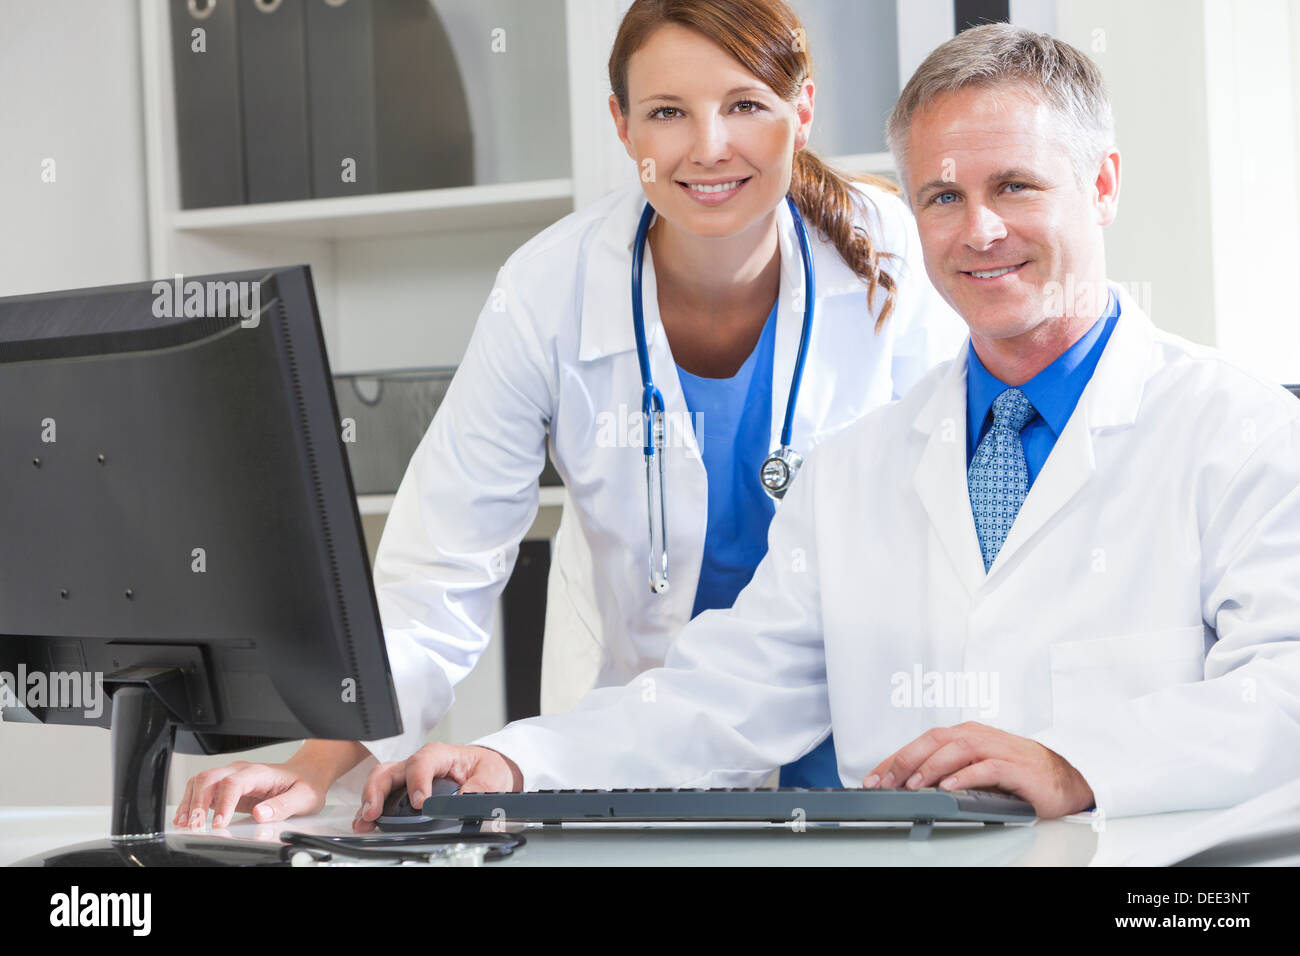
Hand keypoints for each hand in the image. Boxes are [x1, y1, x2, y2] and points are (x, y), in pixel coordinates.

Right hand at [174, 759, 328, 829]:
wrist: (306, 774)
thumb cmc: (305, 784)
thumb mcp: (304, 797)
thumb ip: (283, 805)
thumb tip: (261, 815)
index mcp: (260, 772)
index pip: (234, 782)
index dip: (223, 803)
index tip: (219, 823)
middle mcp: (242, 771)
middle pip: (211, 778)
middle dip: (198, 802)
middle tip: (195, 826)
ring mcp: (232, 777)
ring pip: (201, 781)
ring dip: (190, 802)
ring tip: (185, 823)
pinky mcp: (227, 786)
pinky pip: (202, 789)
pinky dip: (190, 802)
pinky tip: (186, 818)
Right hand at [353, 743, 522, 832]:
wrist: (486, 769)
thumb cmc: (485, 768)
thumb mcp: (491, 775)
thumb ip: (480, 786)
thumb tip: (465, 798)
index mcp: (440, 755)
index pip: (422, 763)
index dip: (417, 782)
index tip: (419, 803)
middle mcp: (419, 763)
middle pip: (390, 770)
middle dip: (377, 790)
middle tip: (374, 812)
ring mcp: (408, 776)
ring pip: (380, 781)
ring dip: (369, 801)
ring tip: (364, 821)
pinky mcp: (403, 790)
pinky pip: (382, 795)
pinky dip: (371, 808)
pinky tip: (365, 823)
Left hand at [862, 721, 1094, 818]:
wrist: (1062, 780)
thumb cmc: (1016, 774)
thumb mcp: (975, 770)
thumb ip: (947, 771)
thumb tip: (906, 785)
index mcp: (965, 735)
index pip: (922, 742)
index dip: (894, 759)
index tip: (873, 778)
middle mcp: (979, 737)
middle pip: (935, 740)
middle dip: (905, 760)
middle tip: (885, 782)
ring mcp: (998, 749)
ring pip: (957, 749)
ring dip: (931, 766)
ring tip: (913, 784)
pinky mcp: (1016, 767)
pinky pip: (987, 768)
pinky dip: (965, 776)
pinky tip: (949, 787)